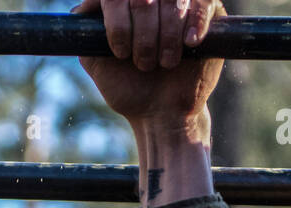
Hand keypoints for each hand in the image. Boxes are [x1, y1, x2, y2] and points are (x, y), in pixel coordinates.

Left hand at [73, 0, 225, 135]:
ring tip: (166, 64)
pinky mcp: (209, 11)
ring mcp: (180, 1)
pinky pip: (203, 2)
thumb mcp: (99, 66)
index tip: (120, 52)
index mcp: (124, 3)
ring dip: (167, 36)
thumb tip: (81, 9)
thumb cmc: (130, 89)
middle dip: (143, 35)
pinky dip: (195, 22)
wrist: (162, 114)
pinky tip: (189, 44)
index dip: (117, 22)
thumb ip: (85, 37)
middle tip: (144, 65)